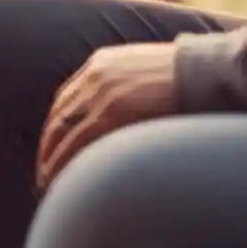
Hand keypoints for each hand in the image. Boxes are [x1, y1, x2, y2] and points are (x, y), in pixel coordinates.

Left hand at [37, 43, 179, 190]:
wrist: (204, 72)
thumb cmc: (187, 78)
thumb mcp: (146, 73)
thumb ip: (127, 89)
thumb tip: (121, 116)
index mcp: (102, 63)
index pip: (66, 98)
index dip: (55, 126)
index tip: (51, 147)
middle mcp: (94, 75)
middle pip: (58, 116)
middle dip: (47, 146)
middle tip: (43, 172)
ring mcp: (100, 93)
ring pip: (62, 133)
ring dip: (51, 161)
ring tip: (48, 184)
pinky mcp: (110, 113)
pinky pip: (77, 143)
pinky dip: (64, 163)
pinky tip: (62, 181)